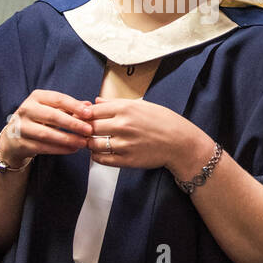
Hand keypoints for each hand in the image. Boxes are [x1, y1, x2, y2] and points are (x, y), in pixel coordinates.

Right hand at [0, 89, 93, 163]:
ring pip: (47, 134)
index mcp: (36, 97)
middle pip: (52, 116)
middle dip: (73, 123)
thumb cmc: (37, 120)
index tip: (90, 113)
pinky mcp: (21, 143)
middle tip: (89, 130)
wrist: (13, 138)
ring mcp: (21, 127)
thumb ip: (69, 107)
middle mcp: (26, 109)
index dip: (74, 106)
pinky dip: (59, 149)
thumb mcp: (51, 109)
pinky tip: (72, 149)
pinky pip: (43, 147)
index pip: (57, 99)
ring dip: (68, 139)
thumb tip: (89, 105)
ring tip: (83, 143)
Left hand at [86, 97, 204, 175]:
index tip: (82, 117)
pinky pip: (102, 159)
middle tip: (83, 130)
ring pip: (93, 144)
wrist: (180, 142)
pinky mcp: (126, 160)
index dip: (83, 114)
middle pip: (89, 127)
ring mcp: (124, 144)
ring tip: (93, 141)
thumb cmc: (163, 121)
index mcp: (125, 108)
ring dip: (89, 143)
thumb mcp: (141, 105)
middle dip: (84, 129)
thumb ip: (116, 103)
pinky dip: (97, 156)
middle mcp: (123, 125)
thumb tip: (96, 101)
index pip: (92, 111)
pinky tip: (101, 152)